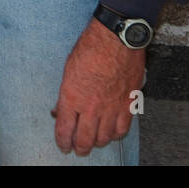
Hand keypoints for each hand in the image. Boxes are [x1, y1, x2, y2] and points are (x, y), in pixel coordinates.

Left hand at [51, 18, 145, 155]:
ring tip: (93, 142)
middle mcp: (91, 107)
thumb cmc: (90, 48)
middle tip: (77, 149)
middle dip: (79, 147)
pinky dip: (116, 135)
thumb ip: (66, 93)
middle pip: (84, 139)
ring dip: (97, 142)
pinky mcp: (128, 104)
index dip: (62, 141)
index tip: (63, 145)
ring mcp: (111, 107)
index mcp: (72, 97)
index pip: (64, 128)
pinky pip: (122, 129)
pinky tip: (112, 134)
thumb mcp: (68, 69)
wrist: (116, 39)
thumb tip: (60, 108)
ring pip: (104, 138)